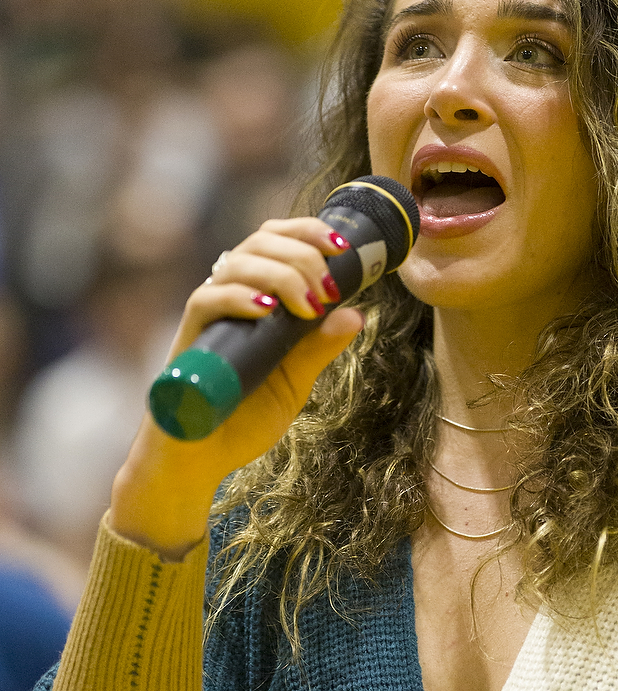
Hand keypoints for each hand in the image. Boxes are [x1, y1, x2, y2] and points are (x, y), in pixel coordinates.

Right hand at [111, 217, 363, 557]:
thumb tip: (356, 314)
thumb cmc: (243, 418)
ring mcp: (207, 316)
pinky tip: (266, 308)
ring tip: (307, 305)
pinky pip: (206, 300)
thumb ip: (319, 347)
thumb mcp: (294, 380)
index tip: (343, 247)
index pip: (275, 241)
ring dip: (280, 274)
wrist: (201, 459)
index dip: (307, 231)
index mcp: (255, 297)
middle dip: (302, 255)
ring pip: (235, 263)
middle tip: (327, 289)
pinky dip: (238, 297)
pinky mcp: (188, 339)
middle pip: (258, 243)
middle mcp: (228, 297)